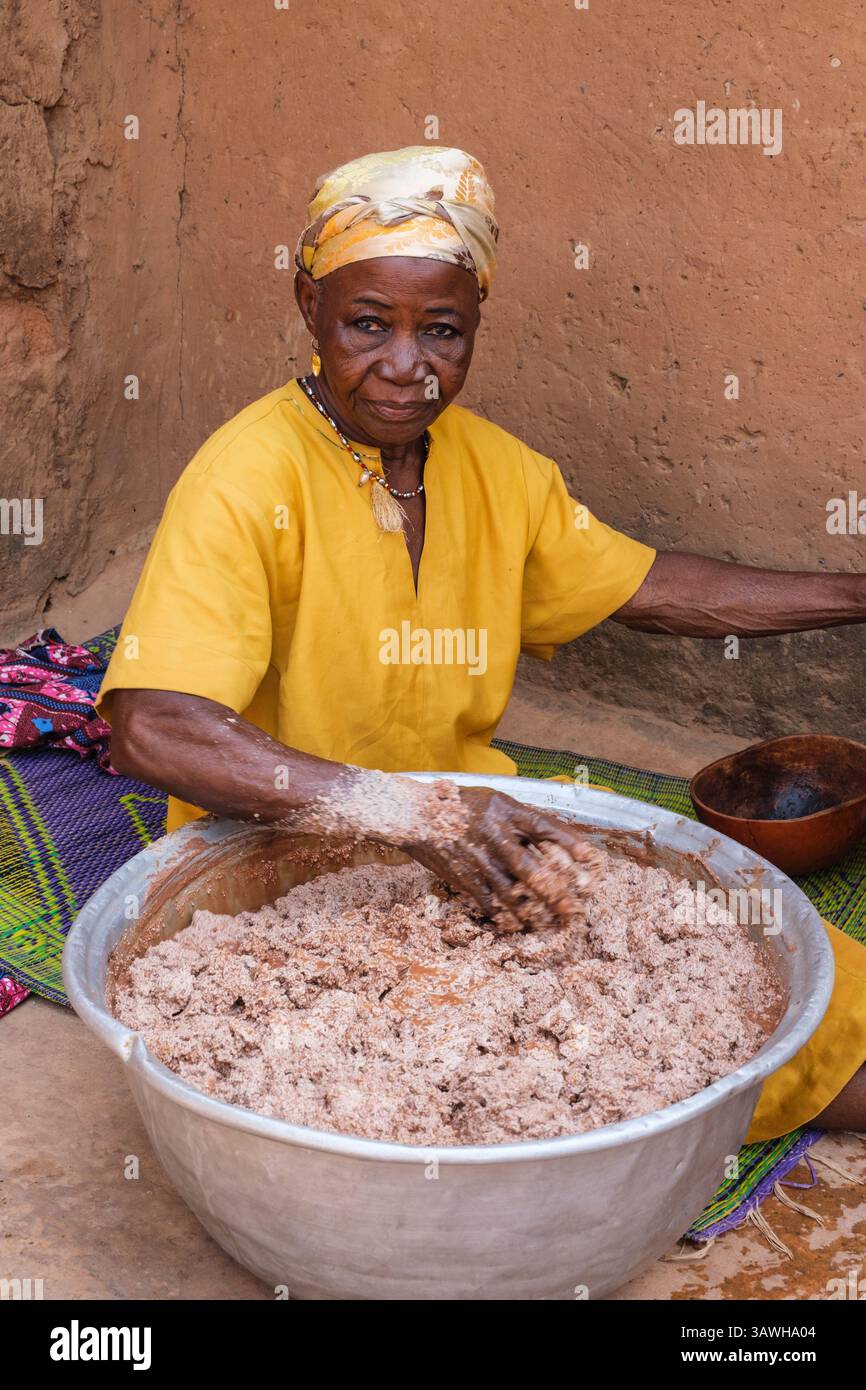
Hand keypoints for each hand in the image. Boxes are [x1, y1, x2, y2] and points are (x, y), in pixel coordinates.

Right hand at [398, 786, 601, 932]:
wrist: (416, 815)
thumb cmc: (462, 806)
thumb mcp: (496, 801)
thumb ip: (522, 820)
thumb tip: (554, 841)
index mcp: (506, 811)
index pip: (545, 827)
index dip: (571, 844)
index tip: (592, 859)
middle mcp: (494, 834)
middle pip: (531, 868)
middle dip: (556, 892)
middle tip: (574, 909)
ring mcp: (478, 857)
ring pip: (511, 892)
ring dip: (534, 911)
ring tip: (551, 924)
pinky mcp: (462, 876)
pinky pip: (488, 901)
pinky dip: (504, 916)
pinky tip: (518, 925)